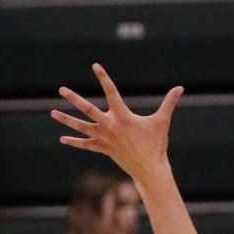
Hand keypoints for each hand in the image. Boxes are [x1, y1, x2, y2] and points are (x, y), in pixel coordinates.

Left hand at [52, 64, 183, 175]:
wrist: (149, 168)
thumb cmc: (156, 143)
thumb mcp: (162, 121)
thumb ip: (169, 103)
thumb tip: (180, 88)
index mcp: (123, 116)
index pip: (111, 92)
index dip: (103, 78)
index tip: (95, 66)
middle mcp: (110, 125)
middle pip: (87, 109)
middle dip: (73, 98)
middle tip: (61, 89)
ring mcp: (104, 138)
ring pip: (81, 127)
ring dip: (66, 119)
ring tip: (52, 113)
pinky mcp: (103, 149)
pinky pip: (85, 145)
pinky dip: (74, 141)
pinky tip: (62, 138)